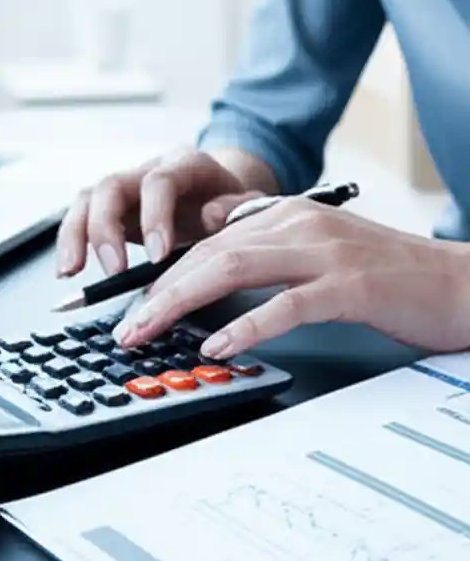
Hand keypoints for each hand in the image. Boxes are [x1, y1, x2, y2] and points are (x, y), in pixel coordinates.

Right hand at [57, 148, 269, 276]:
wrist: (220, 194)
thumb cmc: (233, 205)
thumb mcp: (249, 205)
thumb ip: (238, 208)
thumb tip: (212, 216)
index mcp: (186, 165)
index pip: (159, 181)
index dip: (154, 217)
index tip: (156, 257)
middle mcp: (147, 170)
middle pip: (110, 186)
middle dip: (105, 230)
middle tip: (113, 270)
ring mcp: (125, 188)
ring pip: (86, 199)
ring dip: (74, 236)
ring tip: (71, 271)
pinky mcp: (108, 208)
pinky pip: (79, 218)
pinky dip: (71, 243)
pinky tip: (68, 269)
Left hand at [112, 198, 469, 358]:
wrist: (464, 284)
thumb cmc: (389, 277)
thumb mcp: (316, 252)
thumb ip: (264, 247)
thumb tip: (208, 244)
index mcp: (287, 215)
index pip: (206, 242)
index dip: (162, 276)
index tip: (131, 307)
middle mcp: (299, 224)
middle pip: (207, 253)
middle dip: (156, 292)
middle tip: (125, 329)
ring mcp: (325, 252)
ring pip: (232, 269)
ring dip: (180, 303)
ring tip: (149, 333)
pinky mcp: (351, 285)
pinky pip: (286, 304)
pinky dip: (245, 325)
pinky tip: (216, 345)